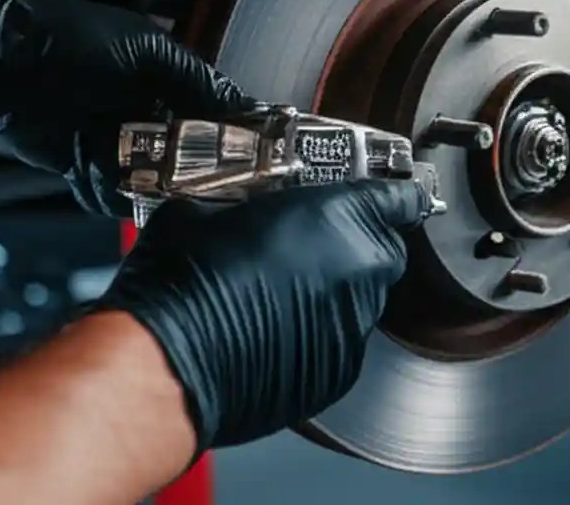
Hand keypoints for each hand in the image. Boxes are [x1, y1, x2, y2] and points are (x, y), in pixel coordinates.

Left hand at [0, 0, 252, 215]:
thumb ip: (196, 80)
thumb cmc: (65, 42)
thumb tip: (242, 106)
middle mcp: (147, 108)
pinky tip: (90, 170)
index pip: (214, 111)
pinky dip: (105, 189)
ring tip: (124, 163)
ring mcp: (117, 138)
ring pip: (153, 179)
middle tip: (177, 167)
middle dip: (186, 167)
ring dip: (143, 180)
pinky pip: (113, 191)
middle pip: (189, 155)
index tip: (242, 156)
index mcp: (167, 73)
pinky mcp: (88, 163)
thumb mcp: (145, 51)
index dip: (228, 135)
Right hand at [93, 180, 430, 451]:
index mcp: (341, 217)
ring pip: (361, 301)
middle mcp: (362, 272)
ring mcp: (354, 328)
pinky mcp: (337, 374)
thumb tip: (236, 206)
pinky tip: (272, 333)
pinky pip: (338, 343)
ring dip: (332, 293)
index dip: (390, 196)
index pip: (400, 199)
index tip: (382, 196)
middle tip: (306, 246)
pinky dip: (316, 335)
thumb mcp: (207, 206)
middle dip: (353, 246)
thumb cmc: (185, 280)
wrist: (168, 361)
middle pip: (382, 252)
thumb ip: (249, 203)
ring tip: (279, 294)